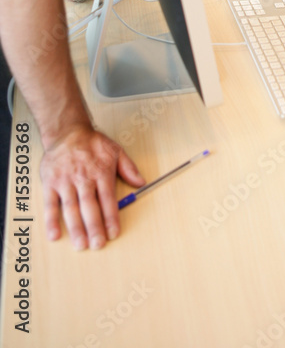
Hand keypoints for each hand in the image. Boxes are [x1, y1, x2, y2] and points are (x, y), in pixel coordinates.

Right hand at [40, 124, 144, 250]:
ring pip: (71, 208)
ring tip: (81, 244)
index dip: (111, 217)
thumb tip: (141, 182)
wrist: (68, 132)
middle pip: (90, 206)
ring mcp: (66, 181)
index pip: (108, 199)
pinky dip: (51, 220)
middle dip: (94, 227)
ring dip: (76, 228)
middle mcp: (83, 178)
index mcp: (101, 172)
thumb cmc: (92, 143)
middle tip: (98, 244)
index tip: (114, 233)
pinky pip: (50, 204)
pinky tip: (55, 234)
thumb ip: (128, 168)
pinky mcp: (51, 183)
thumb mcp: (116, 151)